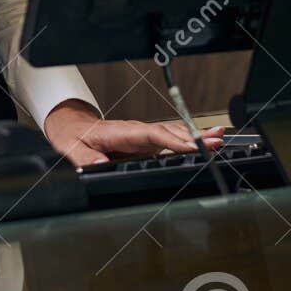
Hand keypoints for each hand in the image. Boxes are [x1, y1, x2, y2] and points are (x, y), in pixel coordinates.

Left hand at [42, 99, 224, 166]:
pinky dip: (188, 139)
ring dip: (195, 136)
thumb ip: (85, 157)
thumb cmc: (74, 135)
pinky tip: (204, 139)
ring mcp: (143, 135)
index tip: (189, 145)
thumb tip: (98, 164)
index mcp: (121, 131)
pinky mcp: (146, 141)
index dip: (171, 140)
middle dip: (193, 137)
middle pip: (169, 132)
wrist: (73, 126)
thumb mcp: (71, 147)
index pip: (151, 134)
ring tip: (219, 138)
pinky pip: (170, 138)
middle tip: (216, 141)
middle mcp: (136, 131)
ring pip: (173, 133)